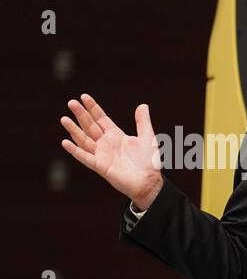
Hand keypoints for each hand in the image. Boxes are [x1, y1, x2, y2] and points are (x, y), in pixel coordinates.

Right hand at [60, 94, 163, 208]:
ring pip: (84, 140)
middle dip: (81, 115)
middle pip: (90, 126)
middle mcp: (106, 144)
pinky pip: (85, 157)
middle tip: (71, 103)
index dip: (93, 108)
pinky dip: (75, 151)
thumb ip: (143, 122)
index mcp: (116, 136)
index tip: (84, 96)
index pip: (101, 119)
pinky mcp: (100, 166)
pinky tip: (65, 142)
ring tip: (64, 119)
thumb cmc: (149, 162)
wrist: (150, 182)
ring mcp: (101, 155)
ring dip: (74, 130)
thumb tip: (142, 105)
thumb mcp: (148, 138)